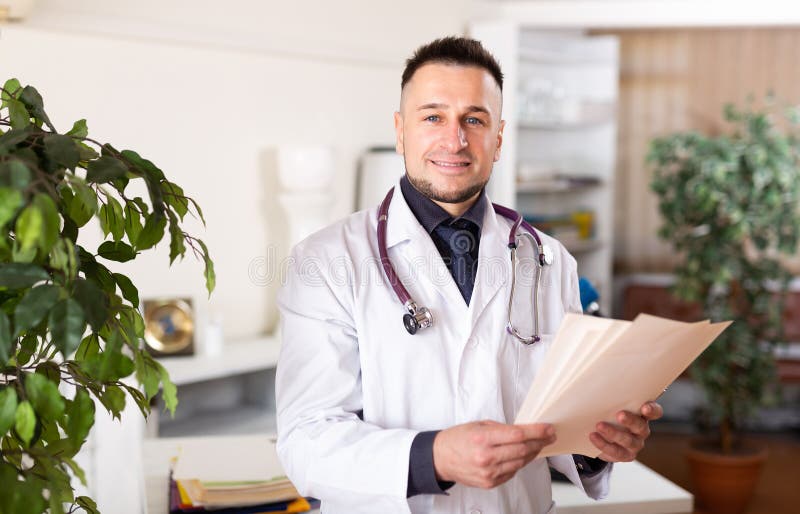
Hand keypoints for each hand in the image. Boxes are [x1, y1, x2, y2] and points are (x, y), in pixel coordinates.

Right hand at [432, 420, 555, 488]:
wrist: (439, 458)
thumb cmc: (457, 439)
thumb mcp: (477, 425)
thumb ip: (500, 429)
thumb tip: (523, 430)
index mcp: (483, 439)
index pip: (517, 435)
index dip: (536, 431)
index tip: (548, 428)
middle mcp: (486, 457)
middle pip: (523, 450)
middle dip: (540, 442)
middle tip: (549, 436)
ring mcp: (489, 473)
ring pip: (520, 462)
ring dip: (532, 453)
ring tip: (538, 445)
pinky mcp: (490, 483)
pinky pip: (512, 472)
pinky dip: (519, 463)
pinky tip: (521, 455)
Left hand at [589, 401, 662, 461]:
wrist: (600, 435)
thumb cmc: (608, 413)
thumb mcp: (611, 403)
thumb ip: (611, 395)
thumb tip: (594, 377)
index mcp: (642, 414)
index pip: (655, 411)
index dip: (652, 410)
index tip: (644, 407)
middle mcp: (642, 430)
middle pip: (641, 426)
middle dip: (631, 421)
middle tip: (619, 415)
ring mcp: (635, 444)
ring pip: (628, 440)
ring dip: (614, 433)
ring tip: (599, 425)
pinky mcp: (625, 455)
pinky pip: (616, 451)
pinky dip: (603, 444)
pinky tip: (593, 436)